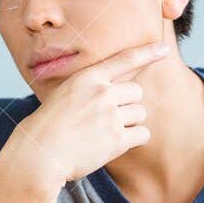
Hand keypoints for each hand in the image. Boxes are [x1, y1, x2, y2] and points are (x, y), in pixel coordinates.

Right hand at [2, 40, 166, 192]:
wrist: (39, 154)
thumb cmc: (47, 127)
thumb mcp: (64, 96)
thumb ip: (91, 90)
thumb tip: (122, 93)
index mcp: (87, 78)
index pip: (124, 60)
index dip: (147, 53)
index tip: (164, 48)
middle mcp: (102, 93)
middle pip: (136, 92)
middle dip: (126, 105)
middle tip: (104, 120)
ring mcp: (110, 116)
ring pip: (140, 113)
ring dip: (129, 123)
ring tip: (104, 133)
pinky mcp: (117, 139)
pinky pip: (142, 134)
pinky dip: (132, 139)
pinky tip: (112, 145)